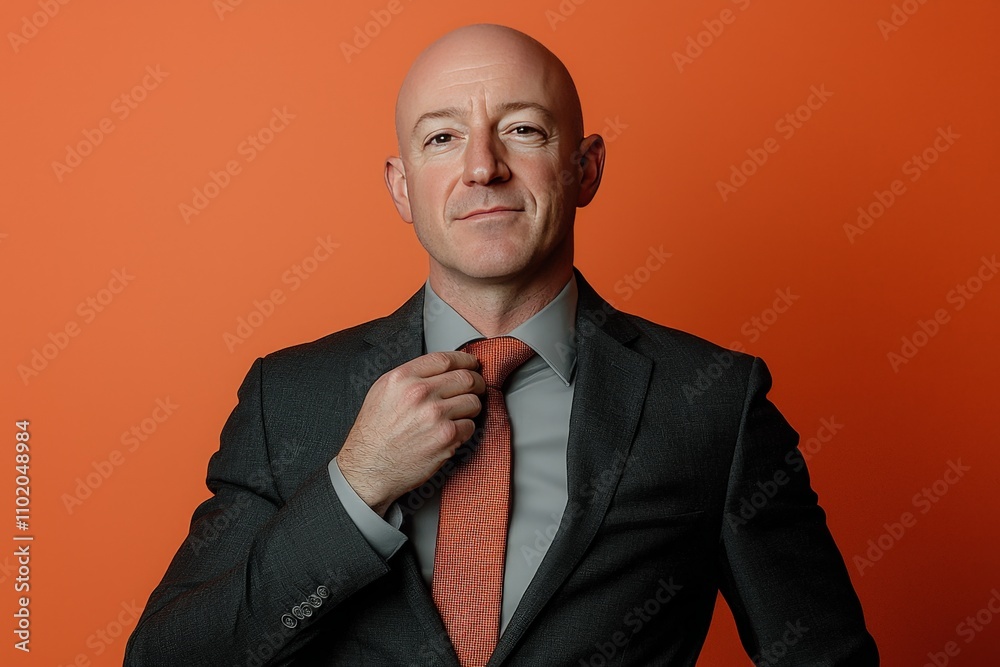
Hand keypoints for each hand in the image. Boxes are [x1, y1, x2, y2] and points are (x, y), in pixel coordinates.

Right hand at [336, 351, 484, 515]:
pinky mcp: (446, 437)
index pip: (445, 359)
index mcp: (402, 378)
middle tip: (476, 388)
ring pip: (473, 401)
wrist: (369, 468)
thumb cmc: (374, 434)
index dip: (464, 360)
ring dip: (471, 407)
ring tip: (461, 413)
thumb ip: (409, 377)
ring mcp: (435, 415)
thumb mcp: (382, 392)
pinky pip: (470, 425)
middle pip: (465, 377)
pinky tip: (452, 432)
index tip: (471, 363)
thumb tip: (438, 371)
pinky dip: (465, 429)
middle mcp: (419, 393)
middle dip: (476, 382)